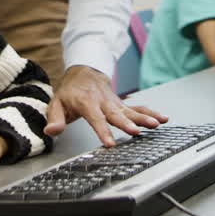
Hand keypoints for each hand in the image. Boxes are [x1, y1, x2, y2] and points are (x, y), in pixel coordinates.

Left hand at [43, 65, 168, 146]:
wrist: (84, 72)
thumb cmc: (70, 92)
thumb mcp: (56, 103)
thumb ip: (55, 118)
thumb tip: (51, 131)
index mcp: (86, 102)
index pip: (95, 118)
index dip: (102, 131)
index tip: (110, 143)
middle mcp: (103, 101)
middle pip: (116, 114)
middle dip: (126, 123)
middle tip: (136, 132)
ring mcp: (115, 102)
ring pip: (131, 110)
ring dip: (144, 117)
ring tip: (156, 124)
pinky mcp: (123, 104)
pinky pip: (138, 108)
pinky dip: (151, 112)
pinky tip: (162, 118)